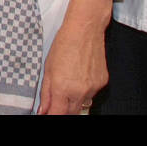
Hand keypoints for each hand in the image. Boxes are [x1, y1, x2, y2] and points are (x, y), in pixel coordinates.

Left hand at [38, 0, 112, 114]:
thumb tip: (43, 111)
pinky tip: (81, 75)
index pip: (57, 115)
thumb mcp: (48, 68)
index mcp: (62, 88)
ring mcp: (93, 88)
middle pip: (71, 113)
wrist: (85, 28)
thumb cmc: (64, 44)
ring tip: (70, 81)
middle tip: (57, 102)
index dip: (51, 116)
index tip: (47, 114)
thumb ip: (46, 93)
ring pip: (83, 104)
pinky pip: (92, 93)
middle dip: (63, 111)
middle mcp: (79, 92)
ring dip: (74, 100)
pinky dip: (85, 90)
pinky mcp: (103, 82)